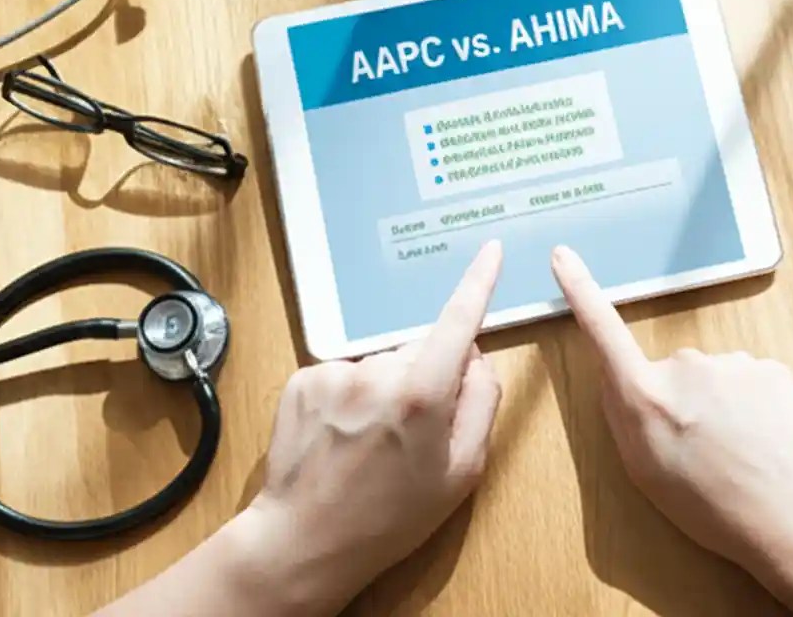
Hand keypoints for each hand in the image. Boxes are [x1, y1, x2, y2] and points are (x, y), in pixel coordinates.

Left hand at [244, 241, 504, 611]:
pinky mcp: (302, 378)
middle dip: (426, 379)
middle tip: (412, 436)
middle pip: (421, 352)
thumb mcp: (462, 473)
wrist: (304, 540)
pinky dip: (350, 397)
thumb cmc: (390, 518)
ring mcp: (335, 373)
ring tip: (370, 444)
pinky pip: (346, 374)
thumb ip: (481, 404)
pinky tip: (342, 437)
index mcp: (422, 395)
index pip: (458, 322)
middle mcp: (376, 373)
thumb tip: (476, 358)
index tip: (490, 251)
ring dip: (384, 391)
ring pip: (381, 365)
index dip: (478, 284)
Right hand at [551, 246, 792, 616]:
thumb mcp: (643, 472)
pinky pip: (747, 382)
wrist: (792, 518)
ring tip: (736, 456)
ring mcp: (732, 362)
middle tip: (698, 454)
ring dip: (718, 407)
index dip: (580, 291)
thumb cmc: (709, 507)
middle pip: (669, 373)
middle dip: (678, 402)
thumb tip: (615, 378)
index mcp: (645, 396)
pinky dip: (751, 407)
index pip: (603, 332)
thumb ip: (623, 415)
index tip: (563, 255)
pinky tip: (762, 443)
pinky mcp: (771, 367)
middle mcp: (685, 366)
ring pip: (712, 379)